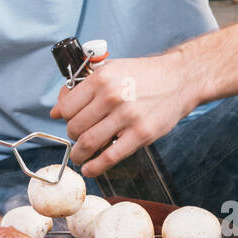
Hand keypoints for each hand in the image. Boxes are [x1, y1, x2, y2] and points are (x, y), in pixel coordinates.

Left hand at [50, 50, 193, 176]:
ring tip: (80, 156)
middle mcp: (111, 96)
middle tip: (78, 137)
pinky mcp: (141, 134)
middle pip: (75, 127)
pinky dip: (95, 167)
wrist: (179, 78)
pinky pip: (110, 157)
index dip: (63, 117)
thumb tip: (57, 109)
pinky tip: (90, 169)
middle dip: (73, 136)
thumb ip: (84, 86)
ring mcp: (127, 116)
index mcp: (101, 79)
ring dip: (79, 154)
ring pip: (88, 143)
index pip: (66, 107)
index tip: (66, 121)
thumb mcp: (111, 69)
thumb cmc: (143, 74)